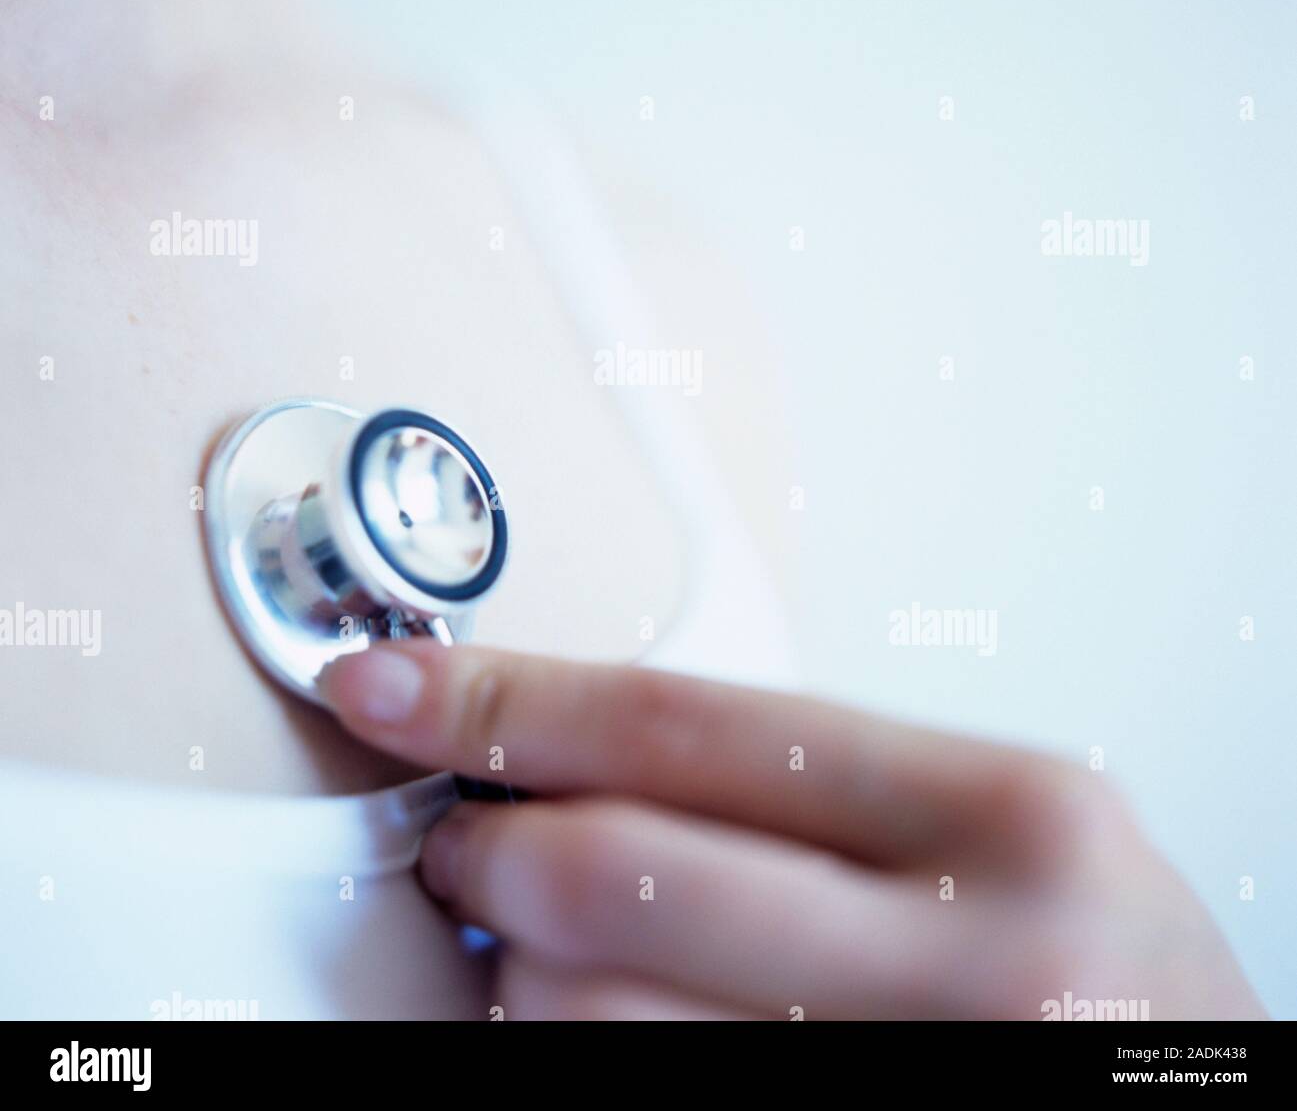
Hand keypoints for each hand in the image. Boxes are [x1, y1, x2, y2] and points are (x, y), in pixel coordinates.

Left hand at [319, 642, 1264, 1020]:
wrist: (1189, 1090)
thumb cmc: (1099, 970)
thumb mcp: (1000, 832)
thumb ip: (809, 788)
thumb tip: (578, 756)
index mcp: (1010, 815)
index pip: (687, 725)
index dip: (511, 701)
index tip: (401, 688)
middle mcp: (977, 955)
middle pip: (617, 874)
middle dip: (490, 849)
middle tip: (461, 840)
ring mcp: (908, 1083)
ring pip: (589, 1019)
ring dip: (524, 975)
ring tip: (542, 950)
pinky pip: (633, 1098)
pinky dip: (569, 1050)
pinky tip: (603, 1017)